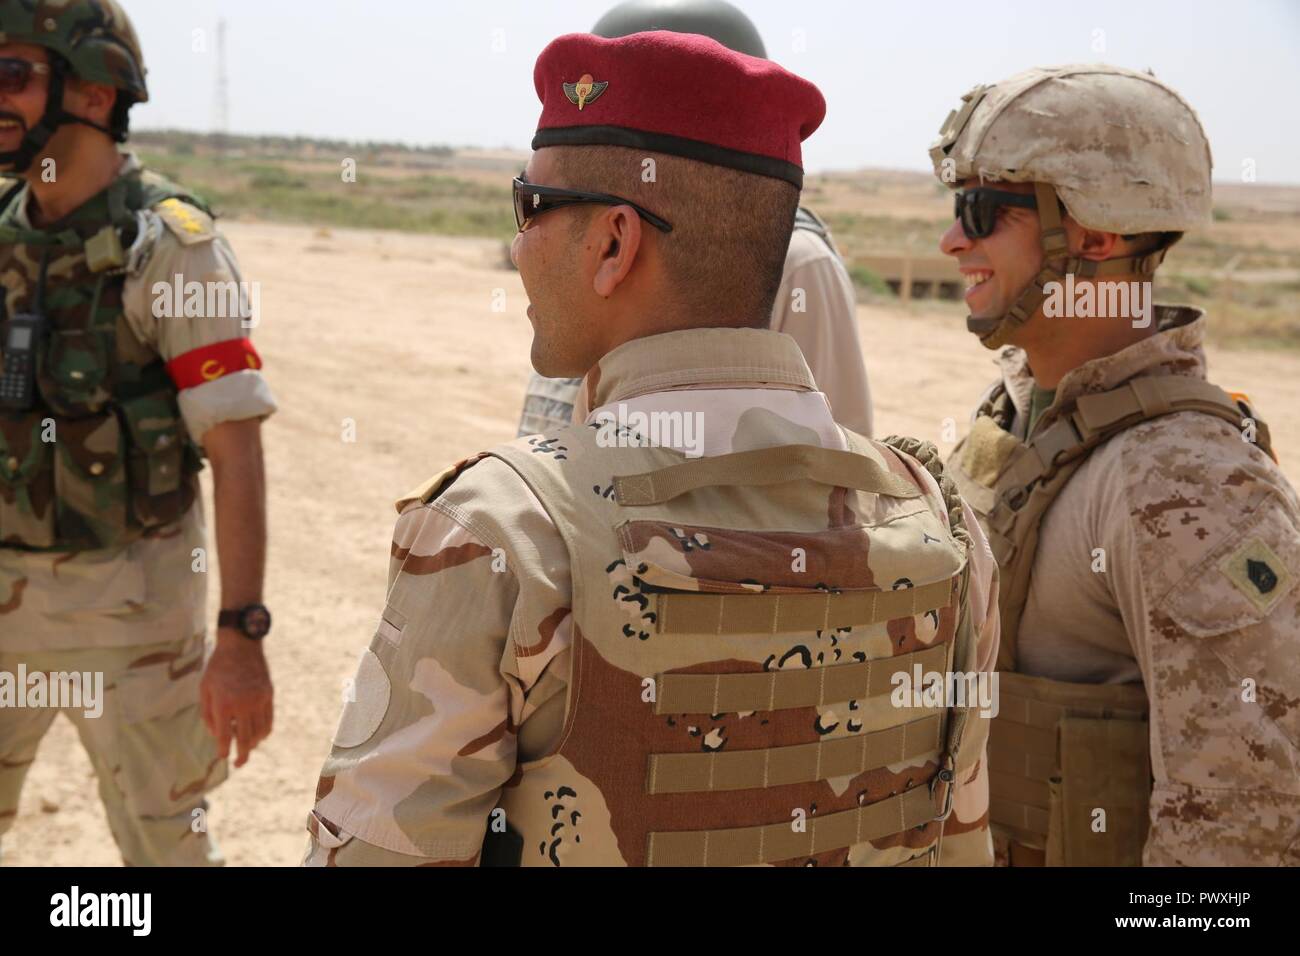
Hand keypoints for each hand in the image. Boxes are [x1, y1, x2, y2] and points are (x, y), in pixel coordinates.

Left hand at [200, 628, 273, 767]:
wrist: (241, 645)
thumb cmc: (218, 668)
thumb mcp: (204, 690)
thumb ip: (208, 715)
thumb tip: (217, 735)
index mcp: (224, 703)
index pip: (224, 736)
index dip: (223, 750)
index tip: (223, 757)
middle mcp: (243, 704)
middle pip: (245, 738)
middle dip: (242, 755)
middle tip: (239, 764)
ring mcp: (258, 700)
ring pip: (260, 732)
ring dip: (254, 743)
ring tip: (247, 747)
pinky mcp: (268, 695)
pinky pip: (269, 720)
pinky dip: (264, 731)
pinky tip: (258, 735)